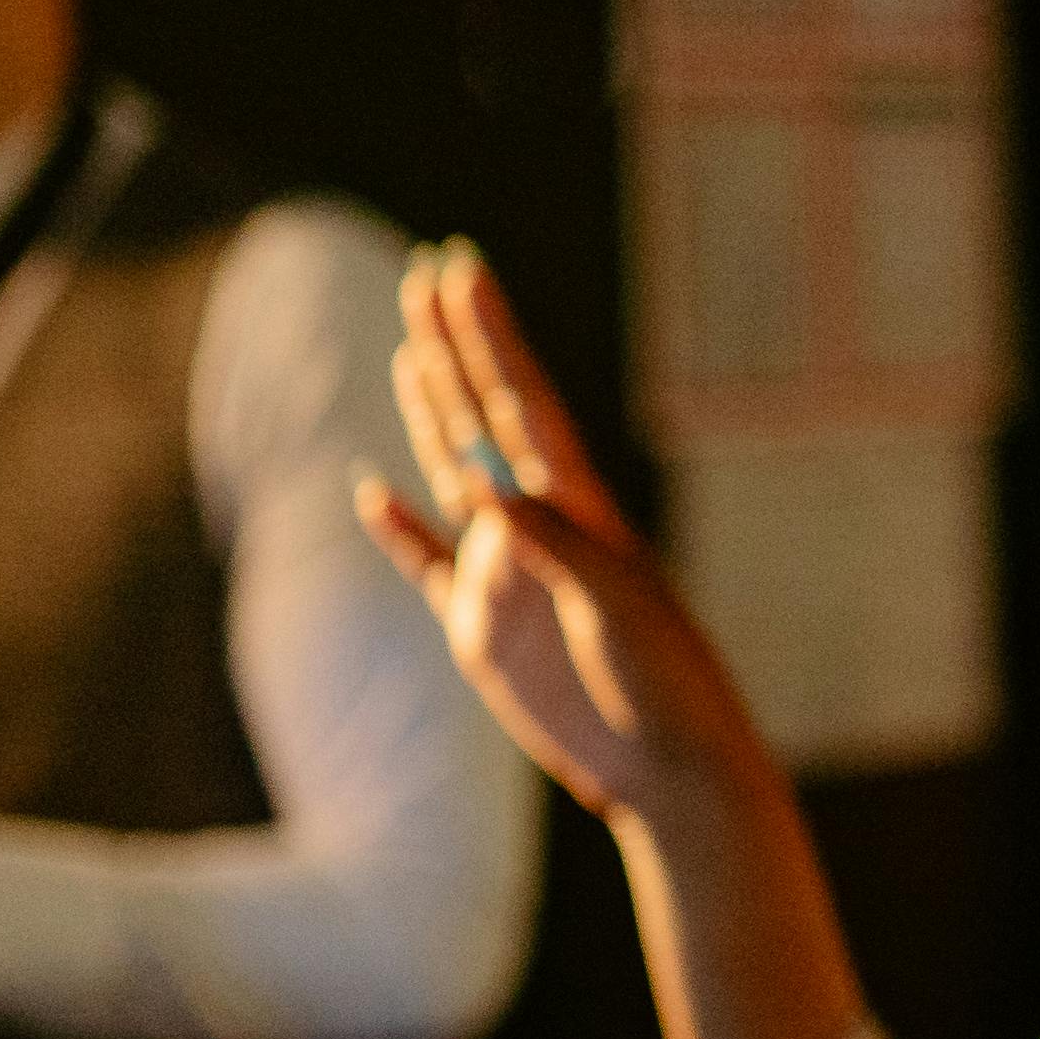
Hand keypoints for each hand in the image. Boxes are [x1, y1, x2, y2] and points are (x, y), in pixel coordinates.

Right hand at [354, 242, 763, 827]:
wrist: (669, 767)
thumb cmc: (665, 687)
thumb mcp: (615, 610)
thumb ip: (554, 546)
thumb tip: (489, 486)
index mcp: (580, 511)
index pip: (522, 403)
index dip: (490, 336)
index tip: (461, 271)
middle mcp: (539, 528)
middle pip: (484, 418)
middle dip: (456, 347)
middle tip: (430, 274)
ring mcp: (507, 574)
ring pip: (456, 475)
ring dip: (432, 414)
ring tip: (414, 355)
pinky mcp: (482, 630)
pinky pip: (428, 565)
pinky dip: (398, 530)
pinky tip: (370, 493)